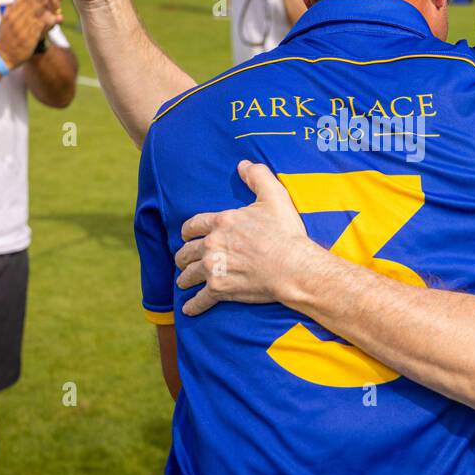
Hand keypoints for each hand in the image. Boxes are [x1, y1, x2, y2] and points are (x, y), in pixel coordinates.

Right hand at [0, 0, 62, 67]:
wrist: (2, 54)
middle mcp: (16, 18)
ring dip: (44, 6)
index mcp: (13, 10)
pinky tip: (56, 18)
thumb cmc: (9, 30)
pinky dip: (46, 24)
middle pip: (30, 4)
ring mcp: (21, 29)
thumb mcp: (11, 9)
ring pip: (34, 15)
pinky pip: (37, 30)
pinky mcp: (27, 40)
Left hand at [174, 160, 314, 316]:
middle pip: (186, 251)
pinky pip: (200, 300)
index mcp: (222, 222)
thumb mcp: (274, 196)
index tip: (186, 235)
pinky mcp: (219, 289)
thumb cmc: (285, 232)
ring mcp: (213, 268)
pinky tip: (189, 309)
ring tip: (183, 282)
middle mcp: (212, 245)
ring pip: (189, 275)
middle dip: (182, 256)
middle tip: (182, 260)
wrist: (292, 266)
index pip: (194, 225)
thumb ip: (257, 177)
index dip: (188, 231)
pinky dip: (193, 306)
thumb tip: (243, 164)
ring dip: (184, 279)